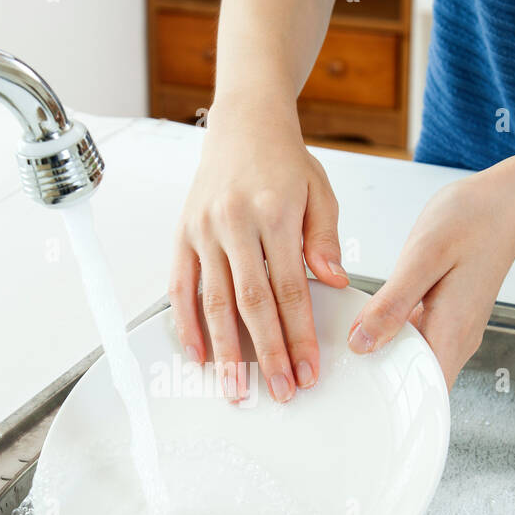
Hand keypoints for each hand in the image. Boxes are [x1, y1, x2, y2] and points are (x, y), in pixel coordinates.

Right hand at [170, 98, 349, 402]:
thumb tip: (335, 283)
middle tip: (279, 390)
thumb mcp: (319, 192)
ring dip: (225, 352)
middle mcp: (234, 223)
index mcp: (274, 213)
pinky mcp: (182, 235)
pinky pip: (180, 288)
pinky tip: (198, 355)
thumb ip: (325, 239)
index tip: (309, 369)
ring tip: (236, 388)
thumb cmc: (284, 162)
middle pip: (251, 303)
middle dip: (266, 353)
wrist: (244, 123)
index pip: (290, 289)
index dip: (299, 335)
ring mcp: (203, 230)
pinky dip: (187, 324)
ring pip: (214, 302)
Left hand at [348, 155, 514, 387]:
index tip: (359, 399)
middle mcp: (456, 339)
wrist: (506, 202)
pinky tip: (372, 321)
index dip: (394, 403)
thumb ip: (392, 304)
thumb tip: (361, 343)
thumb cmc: (472, 221)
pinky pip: (417, 339)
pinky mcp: (448, 316)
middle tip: (343, 373)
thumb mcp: (423, 258)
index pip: (424, 394)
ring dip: (385, 360)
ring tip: (350, 351)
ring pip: (415, 363)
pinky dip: (393, 336)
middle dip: (381, 384)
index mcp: (451, 333)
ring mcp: (454, 329)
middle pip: (416, 383)